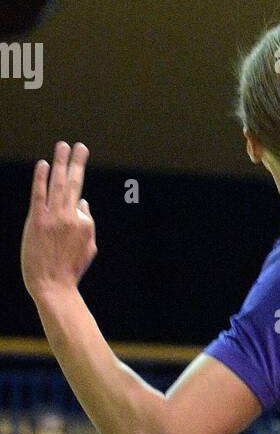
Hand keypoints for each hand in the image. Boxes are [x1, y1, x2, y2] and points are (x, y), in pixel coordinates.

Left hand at [21, 141, 96, 300]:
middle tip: (80, 146)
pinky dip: (41, 178)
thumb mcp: (88, 249)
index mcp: (85, 224)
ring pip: (58, 184)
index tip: (70, 215)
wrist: (52, 286)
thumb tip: (83, 204)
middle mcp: (70, 217)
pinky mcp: (37, 221)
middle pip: (74, 183)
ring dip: (61, 163)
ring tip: (63, 146)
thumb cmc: (70, 270)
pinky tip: (43, 164)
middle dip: (77, 163)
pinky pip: (39, 195)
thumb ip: (87, 225)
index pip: (80, 204)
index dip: (76, 207)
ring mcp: (53, 218)